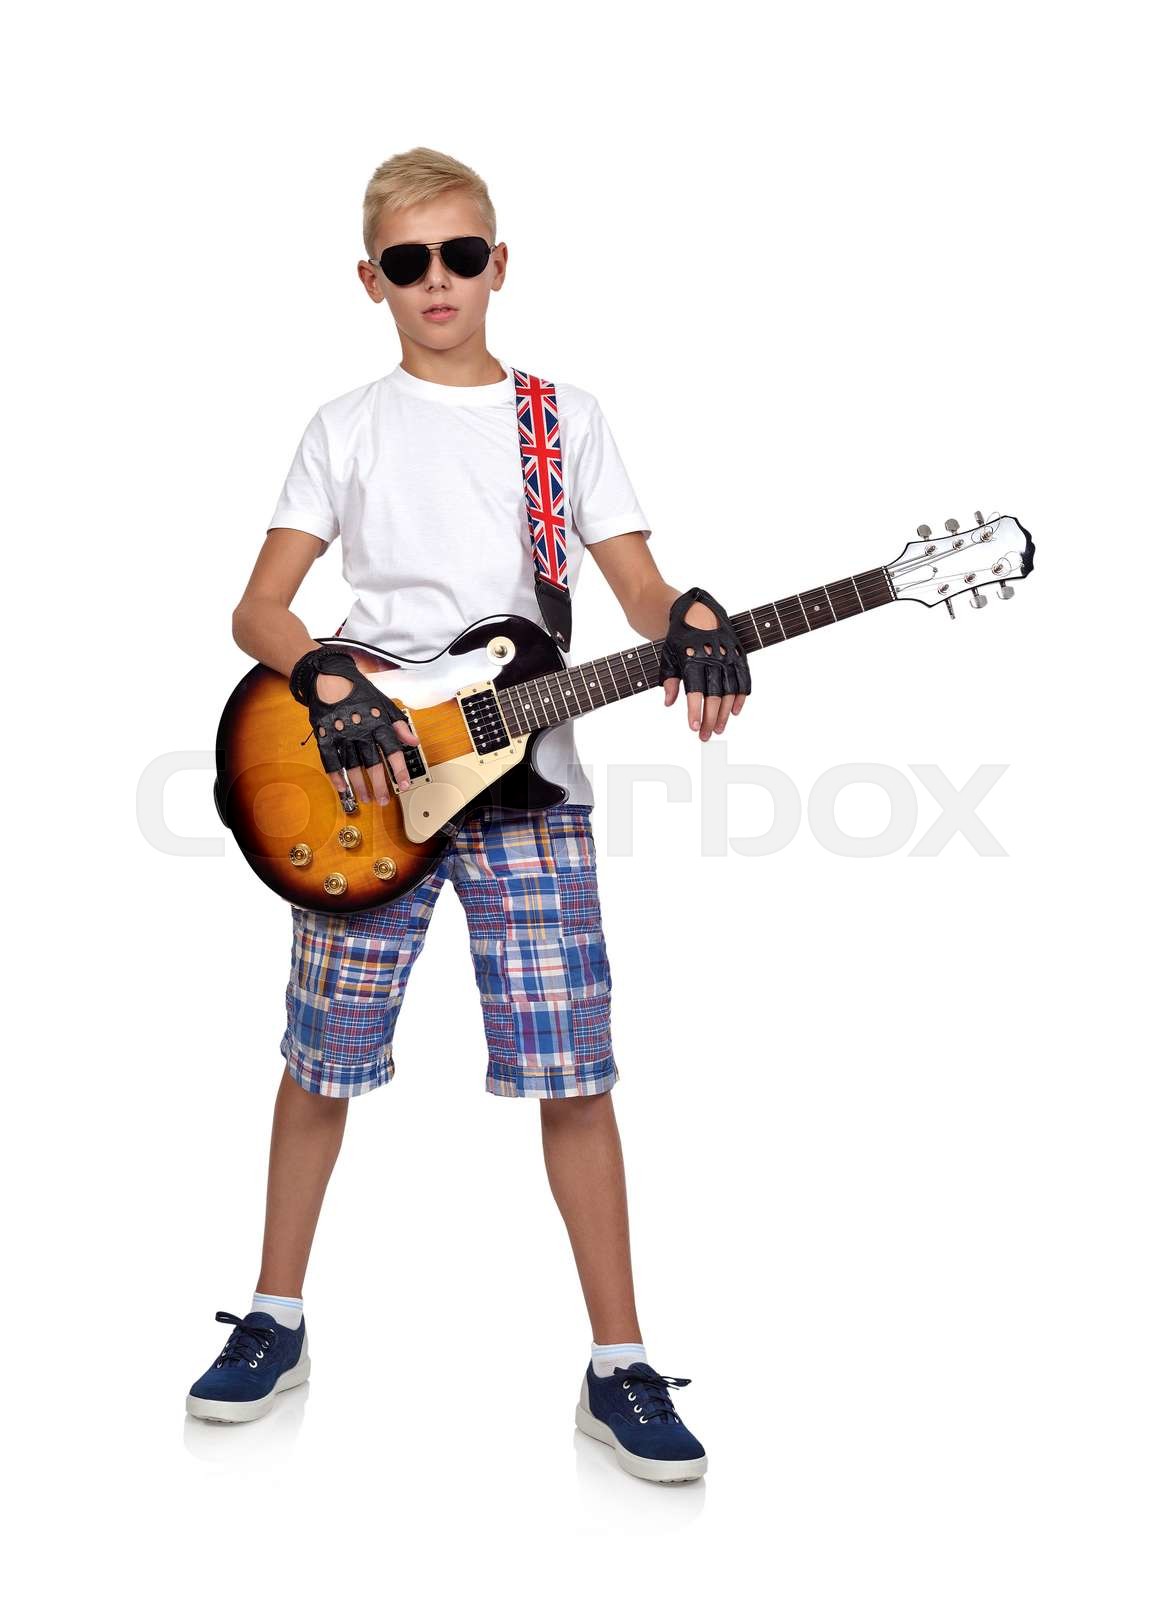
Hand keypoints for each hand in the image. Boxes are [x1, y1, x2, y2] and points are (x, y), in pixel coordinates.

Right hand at [289, 647, 420, 806]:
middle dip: (379, 785)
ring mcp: (342, 735)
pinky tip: (342, 788)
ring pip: (352, 766)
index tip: (404, 785)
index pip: (392, 751)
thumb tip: (414, 742)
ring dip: (359, 785)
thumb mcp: (384, 704)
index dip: (399, 770)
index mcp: (378, 723)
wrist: (329, 677)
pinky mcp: (325, 736)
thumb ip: (400, 725)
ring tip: (365, 798)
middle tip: (384, 800)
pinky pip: (330, 760)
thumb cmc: (360, 691)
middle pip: (372, 764)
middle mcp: (361, 731)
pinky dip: (336, 776)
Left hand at [659, 586, 750, 737]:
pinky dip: (741, 696)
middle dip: (710, 719)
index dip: (695, 711)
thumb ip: (669, 680)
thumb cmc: (678, 636)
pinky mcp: (738, 653)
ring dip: (725, 713)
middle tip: (706, 736)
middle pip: (714, 696)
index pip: (695, 692)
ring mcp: (727, 656)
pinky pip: (743, 679)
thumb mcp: (668, 655)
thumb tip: (668, 703)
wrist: (695, 609)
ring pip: (730, 691)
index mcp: (692, 659)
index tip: (693, 728)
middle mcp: (712, 658)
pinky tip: (735, 712)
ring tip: (719, 729)